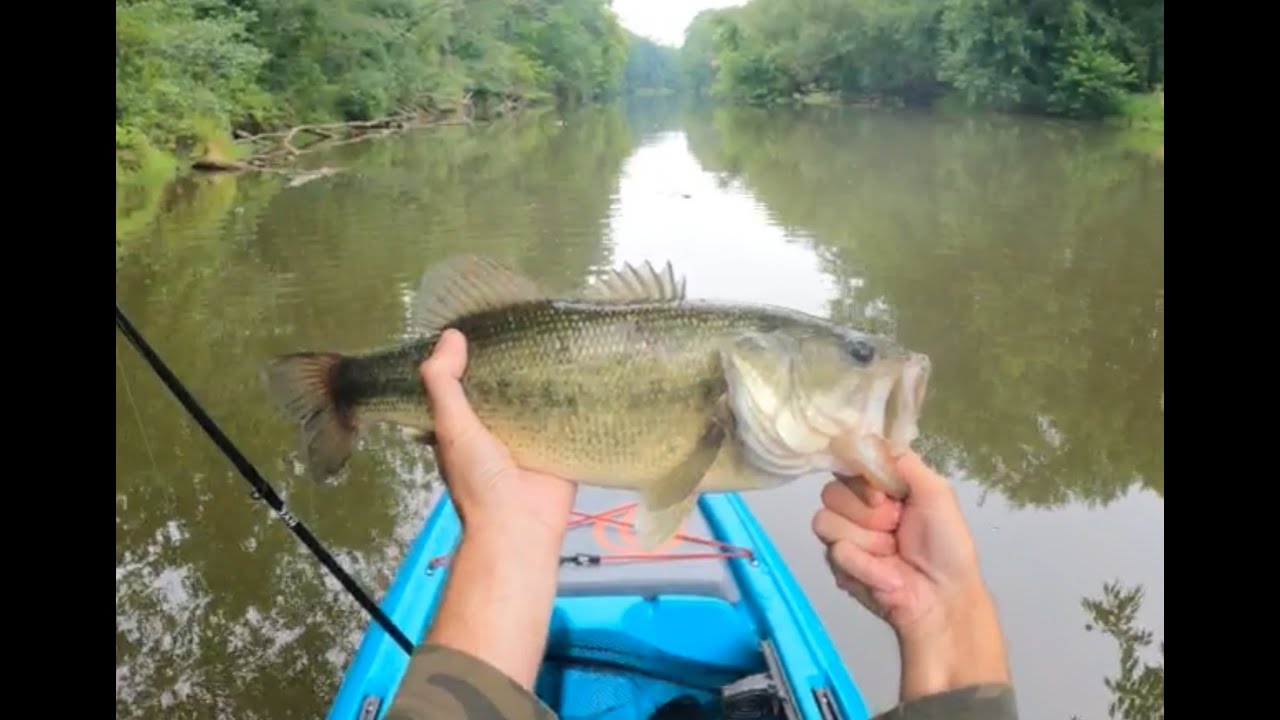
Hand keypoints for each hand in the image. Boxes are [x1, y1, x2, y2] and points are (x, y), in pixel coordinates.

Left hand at [419, 328, 576, 544]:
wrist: (521, 526)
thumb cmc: (479, 479)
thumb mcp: (452, 428)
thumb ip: (444, 384)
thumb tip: (452, 334)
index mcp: (468, 422)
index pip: (470, 378)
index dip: (476, 352)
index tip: (490, 317)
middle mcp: (499, 425)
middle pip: (508, 383)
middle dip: (519, 357)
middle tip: (536, 314)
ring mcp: (533, 434)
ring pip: (541, 395)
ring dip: (551, 372)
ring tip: (567, 327)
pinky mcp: (564, 442)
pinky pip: (570, 413)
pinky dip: (577, 393)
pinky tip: (591, 361)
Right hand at [812, 450, 1009, 698]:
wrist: (943, 597)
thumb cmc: (946, 544)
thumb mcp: (936, 491)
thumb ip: (903, 461)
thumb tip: (865, 439)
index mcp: (878, 488)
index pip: (846, 465)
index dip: (862, 478)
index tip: (886, 494)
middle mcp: (856, 509)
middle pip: (830, 492)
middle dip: (867, 512)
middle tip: (895, 526)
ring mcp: (844, 538)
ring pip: (825, 521)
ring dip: (867, 539)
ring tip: (892, 552)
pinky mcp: (838, 567)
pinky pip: (836, 553)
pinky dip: (867, 564)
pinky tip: (887, 573)